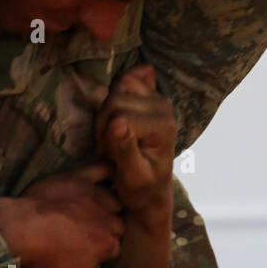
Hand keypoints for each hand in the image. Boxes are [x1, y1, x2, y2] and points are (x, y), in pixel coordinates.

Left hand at [0, 164, 123, 267]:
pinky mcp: (78, 178)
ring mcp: (93, 196)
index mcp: (106, 245)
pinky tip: (109, 173)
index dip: (105, 250)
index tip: (92, 253)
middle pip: (118, 223)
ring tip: (95, 210)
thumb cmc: (41, 260)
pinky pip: (102, 169)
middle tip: (89, 233)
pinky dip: (107, 170)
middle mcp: (106, 219)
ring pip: (114, 199)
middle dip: (109, 228)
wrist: (18, 230)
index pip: (116, 247)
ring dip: (108, 204)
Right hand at [95, 64, 175, 223]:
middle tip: (106, 149)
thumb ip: (125, 149)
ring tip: (110, 136)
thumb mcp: (132, 177)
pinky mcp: (150, 95)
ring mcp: (158, 98)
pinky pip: (128, 77)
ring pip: (118, 85)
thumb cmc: (141, 189)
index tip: (106, 159)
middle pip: (115, 97)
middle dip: (102, 123)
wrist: (150, 191)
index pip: (118, 113)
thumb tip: (116, 122)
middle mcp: (163, 107)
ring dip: (106, 111)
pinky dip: (116, 92)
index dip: (104, 135)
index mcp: (162, 126)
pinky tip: (117, 116)